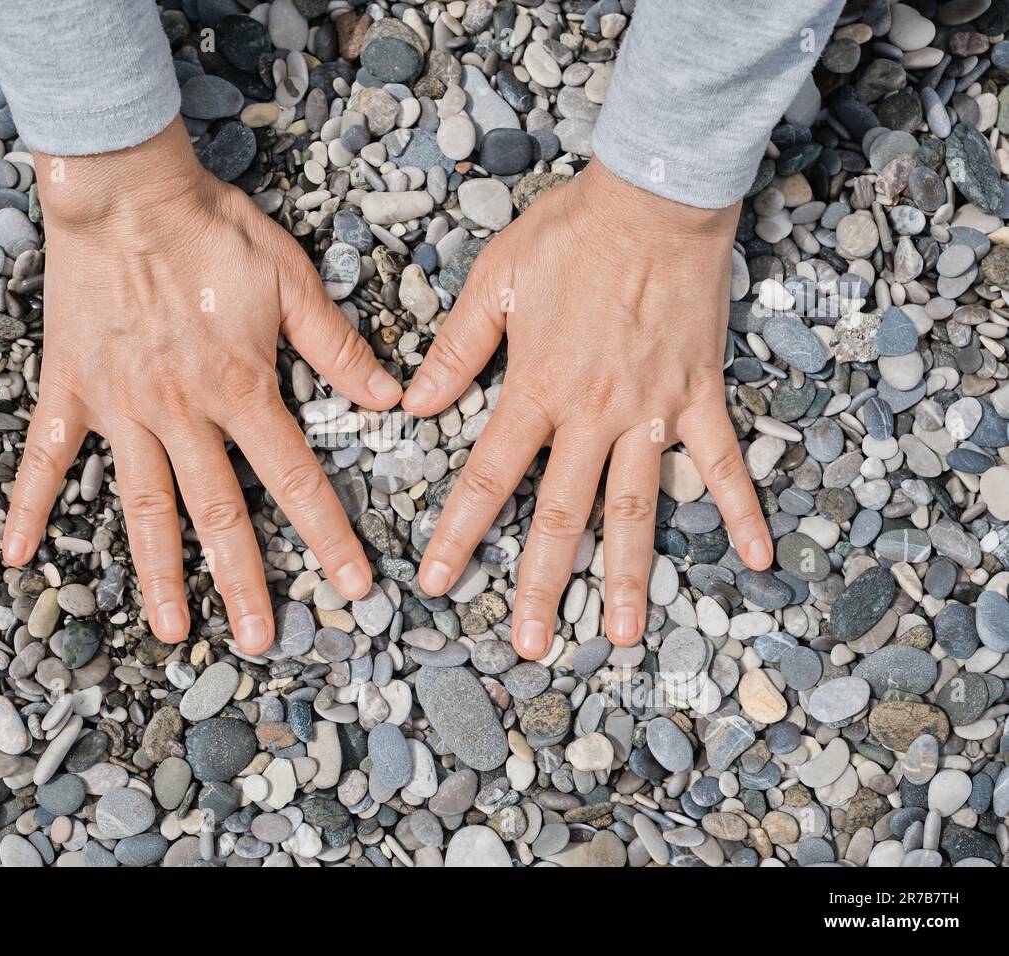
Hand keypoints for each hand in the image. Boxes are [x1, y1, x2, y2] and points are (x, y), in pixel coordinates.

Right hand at [2, 118, 401, 654]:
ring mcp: (121, 409)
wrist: (125, 190)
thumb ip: (337, 348)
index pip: (296, 480)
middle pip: (219, 514)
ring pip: (143, 507)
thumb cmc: (211, 228)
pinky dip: (31, 507)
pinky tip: (19, 557)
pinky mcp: (71, 392)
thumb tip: (389, 400)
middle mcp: (182, 414)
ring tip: (174, 631)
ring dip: (160, 574)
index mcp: (241, 390)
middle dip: (244, 583)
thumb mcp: (293, 280)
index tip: (353, 587)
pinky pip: (46, 460)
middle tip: (261, 643)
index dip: (328, 537)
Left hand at [403, 158, 772, 657]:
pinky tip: (757, 557)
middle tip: (531, 645)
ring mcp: (651, 412)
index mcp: (536, 390)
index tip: (438, 583)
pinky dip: (740, 508)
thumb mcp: (494, 281)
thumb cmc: (572, 233)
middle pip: (562, 515)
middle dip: (543, 585)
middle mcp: (592, 415)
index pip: (487, 478)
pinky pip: (722, 462)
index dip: (460, 534)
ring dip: (630, 576)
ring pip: (637, 508)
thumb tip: (413, 405)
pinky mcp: (698, 396)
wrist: (656, 196)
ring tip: (625, 636)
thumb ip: (456, 350)